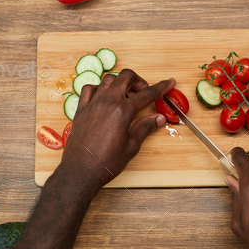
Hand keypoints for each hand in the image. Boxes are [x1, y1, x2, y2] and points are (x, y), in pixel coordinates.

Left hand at [58, 69, 174, 192]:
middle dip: (139, 80)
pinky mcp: (81, 109)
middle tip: (143, 92)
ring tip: (125, 95)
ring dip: (120, 83)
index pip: (147, 94)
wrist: (80, 171)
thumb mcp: (131, 147)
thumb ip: (145, 128)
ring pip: (108, 79)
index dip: (161, 87)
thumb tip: (158, 118)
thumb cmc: (106, 162)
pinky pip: (89, 89)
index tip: (169, 83)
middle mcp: (107, 102)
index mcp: (122, 111)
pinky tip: (104, 98)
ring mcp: (92, 104)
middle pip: (125, 77)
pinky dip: (99, 88)